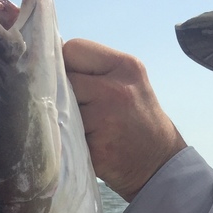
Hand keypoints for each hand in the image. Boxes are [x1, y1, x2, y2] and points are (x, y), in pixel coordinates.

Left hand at [64, 39, 186, 201]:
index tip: (71, 80)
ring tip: (84, 127)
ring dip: (65, 118)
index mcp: (124, 66)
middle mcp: (115, 89)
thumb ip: (97, 71)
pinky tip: (85, 144)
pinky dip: (68, 141)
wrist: (158, 164)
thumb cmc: (135, 120)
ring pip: (61, 107)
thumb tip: (54, 64)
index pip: (74, 48)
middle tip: (78, 108)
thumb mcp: (128, 83)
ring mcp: (104, 120)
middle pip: (64, 77)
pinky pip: (65, 136)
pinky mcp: (95, 148)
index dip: (67, 64)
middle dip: (65, 91)